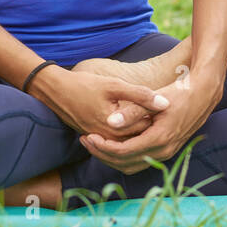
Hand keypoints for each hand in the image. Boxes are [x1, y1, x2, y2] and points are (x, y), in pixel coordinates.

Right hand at [30, 69, 170, 140]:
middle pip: (140, 138)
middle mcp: (109, 140)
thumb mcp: (114, 85)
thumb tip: (165, 103)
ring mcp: (102, 141)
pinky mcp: (98, 138)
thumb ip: (140, 95)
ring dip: (142, 131)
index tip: (170, 104)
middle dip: (153, 126)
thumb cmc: (84, 85)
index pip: (147, 130)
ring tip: (153, 115)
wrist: (56, 92)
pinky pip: (119, 141)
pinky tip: (138, 119)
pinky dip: (130, 133)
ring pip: (130, 141)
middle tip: (167, 111)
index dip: (159, 118)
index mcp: (115, 129)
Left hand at [79, 76, 220, 174]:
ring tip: (94, 144)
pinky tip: (112, 145)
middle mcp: (164, 151)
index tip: (88, 136)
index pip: (123, 151)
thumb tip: (109, 122)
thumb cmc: (179, 92)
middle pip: (125, 163)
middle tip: (85, 141)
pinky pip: (140, 161)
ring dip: (111, 158)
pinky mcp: (166, 151)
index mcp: (159, 138)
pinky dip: (123, 157)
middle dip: (102, 154)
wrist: (204, 94)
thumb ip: (132, 110)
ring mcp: (167, 153)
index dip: (103, 147)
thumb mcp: (155, 98)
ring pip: (132, 165)